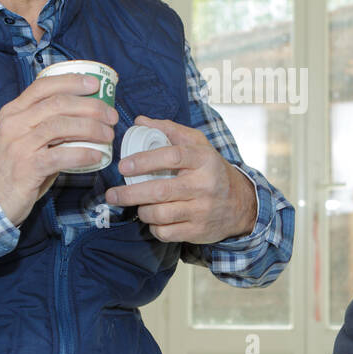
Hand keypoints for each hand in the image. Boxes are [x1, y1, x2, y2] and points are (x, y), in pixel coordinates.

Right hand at [0, 73, 119, 226]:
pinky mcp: (27, 168)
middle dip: (90, 107)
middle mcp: (14, 124)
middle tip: (111, 116)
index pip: (43, 86)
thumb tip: (87, 113)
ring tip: (108, 135)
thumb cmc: (16, 165)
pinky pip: (60, 156)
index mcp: (13, 111)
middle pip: (58, 104)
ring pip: (60, 126)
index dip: (71, 82)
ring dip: (91, 128)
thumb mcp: (25, 136)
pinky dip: (82, 153)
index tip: (95, 84)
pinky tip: (97, 156)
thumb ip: (46, 123)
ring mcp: (19, 145)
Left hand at [103, 116, 257, 243]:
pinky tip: (154, 218)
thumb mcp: (198, 145)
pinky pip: (166, 232)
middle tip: (112, 194)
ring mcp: (202, 210)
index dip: (145, 161)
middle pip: (161, 190)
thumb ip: (170, 130)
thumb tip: (140, 121)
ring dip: (141, 210)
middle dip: (130, 193)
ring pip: (160, 214)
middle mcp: (205, 185)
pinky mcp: (199, 231)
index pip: (173, 156)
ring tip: (137, 204)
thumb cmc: (211, 169)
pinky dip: (153, 226)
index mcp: (204, 160)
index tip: (123, 166)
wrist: (240, 203)